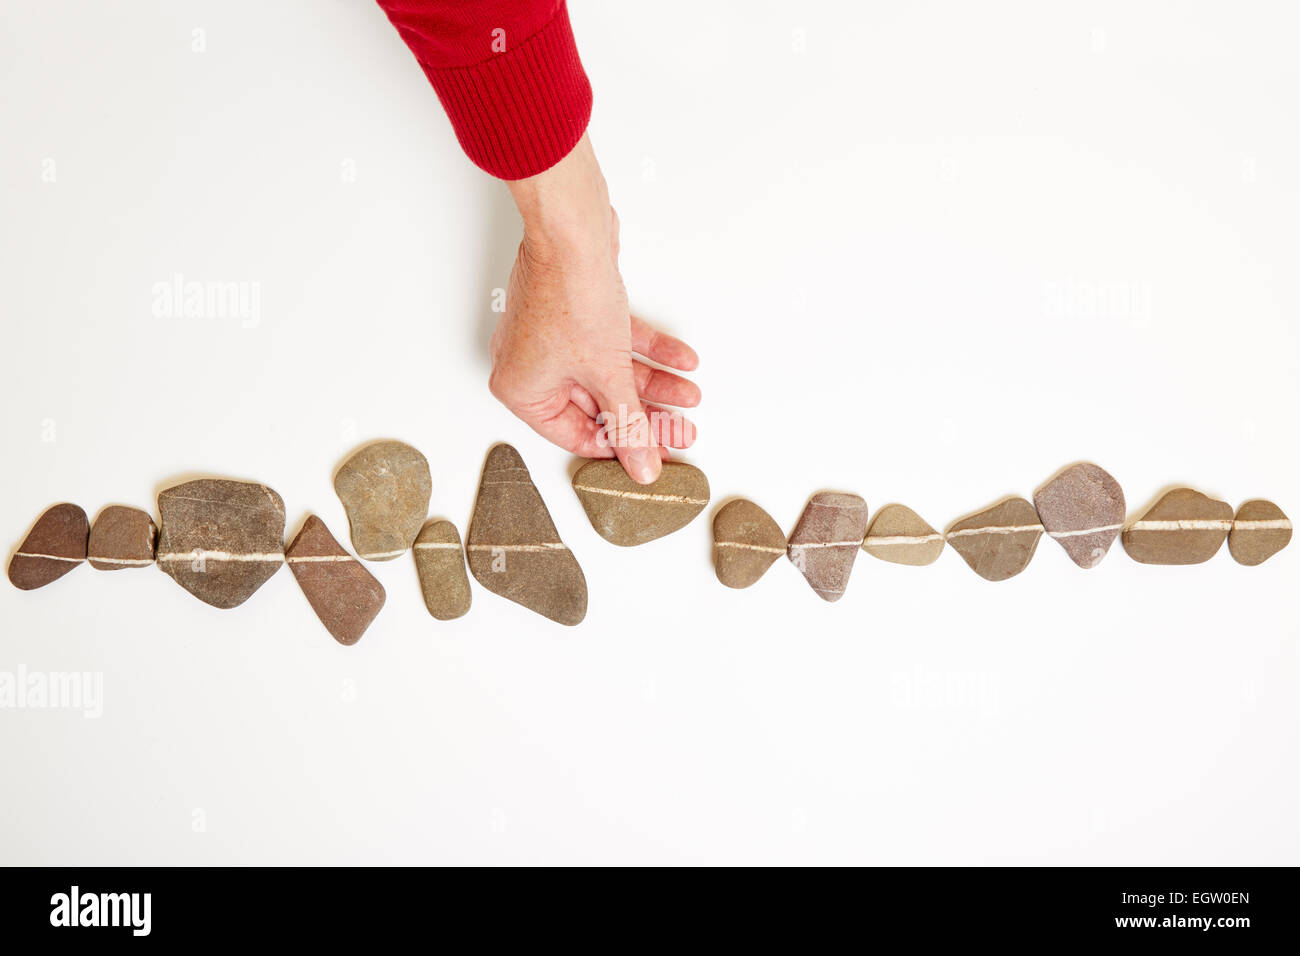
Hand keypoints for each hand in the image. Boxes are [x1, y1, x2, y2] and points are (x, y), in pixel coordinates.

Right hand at [489, 135, 698, 484]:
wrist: (573, 230)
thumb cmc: (569, 293)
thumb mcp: (608, 375)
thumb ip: (629, 426)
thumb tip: (642, 466)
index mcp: (521, 390)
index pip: (577, 437)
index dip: (623, 448)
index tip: (657, 454)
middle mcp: (530, 366)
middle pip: (597, 405)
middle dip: (647, 414)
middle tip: (682, 428)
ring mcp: (551, 338)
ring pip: (609, 373)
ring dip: (653, 383)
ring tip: (689, 393)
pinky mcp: (574, 312)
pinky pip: (613, 343)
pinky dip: (647, 350)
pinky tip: (681, 360)